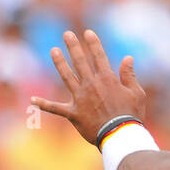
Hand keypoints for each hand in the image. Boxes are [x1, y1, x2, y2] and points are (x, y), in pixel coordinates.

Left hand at [31, 29, 145, 145]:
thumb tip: (127, 58)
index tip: (87, 33)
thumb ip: (129, 75)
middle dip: (73, 46)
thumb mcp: (136, 94)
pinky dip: (44, 105)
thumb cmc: (131, 116)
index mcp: (107, 80)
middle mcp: (91, 85)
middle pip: (80, 61)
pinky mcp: (73, 113)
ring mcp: (80, 98)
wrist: (120, 136)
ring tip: (54, 50)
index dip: (93, 43)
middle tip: (67, 34)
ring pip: (67, 76)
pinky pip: (56, 109)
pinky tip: (32, 100)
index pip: (99, 56)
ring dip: (59, 63)